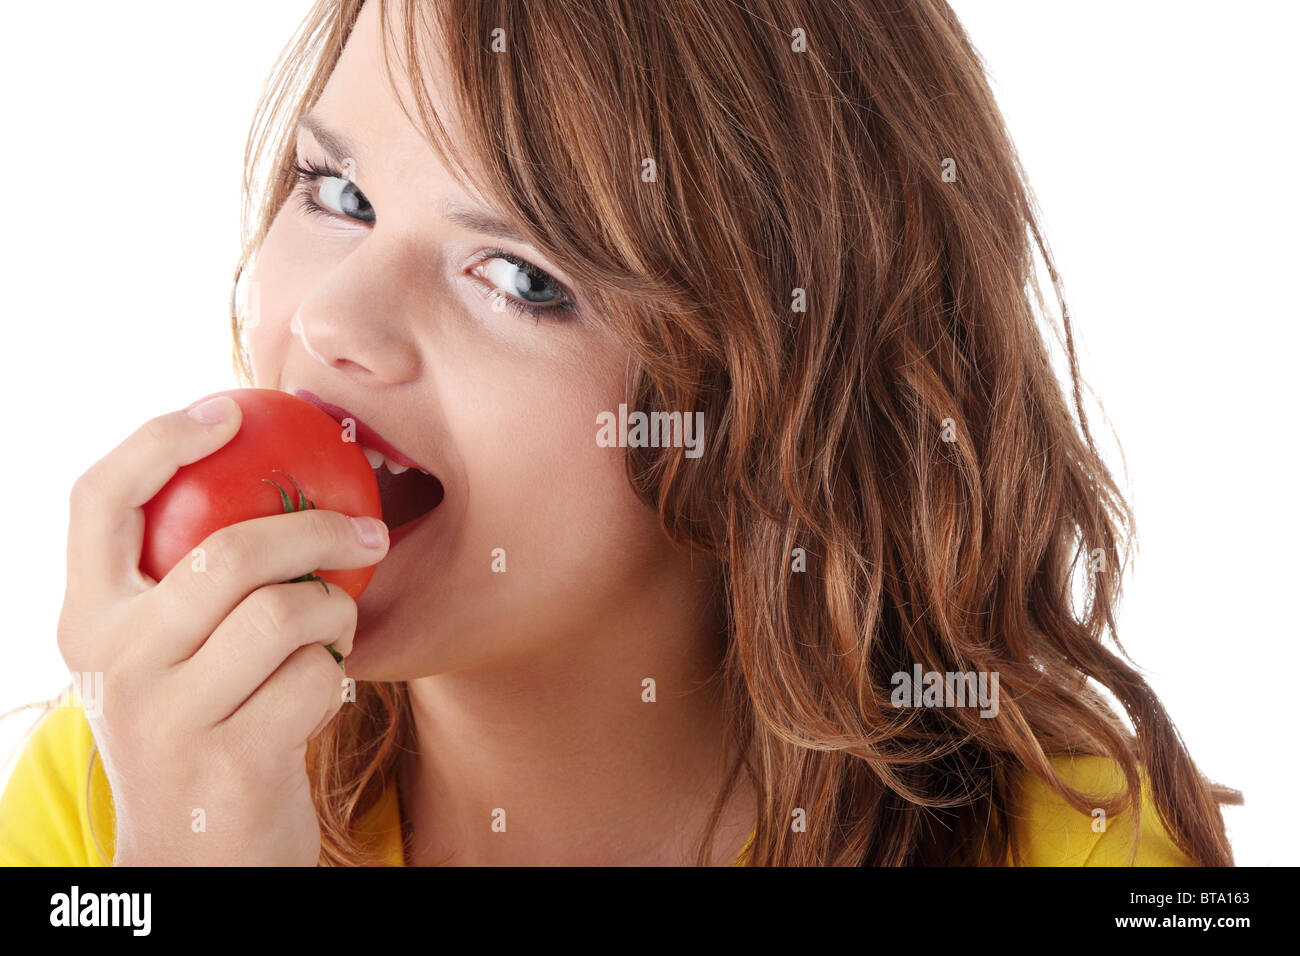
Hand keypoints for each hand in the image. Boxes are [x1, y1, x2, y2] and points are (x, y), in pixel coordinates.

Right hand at [56, 396, 388, 864]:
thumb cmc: (198, 724)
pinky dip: (337, 674)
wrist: (196, 853)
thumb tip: (266, 473)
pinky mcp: (231, 762)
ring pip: (284, 613)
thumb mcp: (164, 653)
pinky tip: (319, 692)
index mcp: (87, 619)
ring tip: (332, 629)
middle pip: (226, 552)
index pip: (96, 499)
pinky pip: (317, 676)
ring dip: (332, 612)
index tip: (228, 409)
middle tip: (368, 531)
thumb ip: (186, 580)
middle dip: (316, 530)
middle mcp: (112, 663)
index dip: (159, 439)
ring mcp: (166, 716)